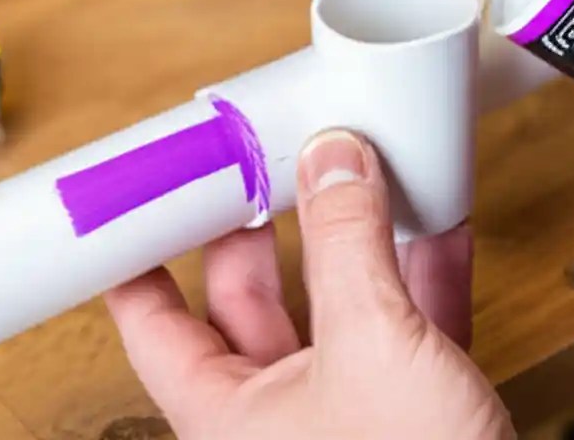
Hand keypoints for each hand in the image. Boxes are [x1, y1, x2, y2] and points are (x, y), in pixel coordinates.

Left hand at [105, 129, 512, 438]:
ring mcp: (347, 406)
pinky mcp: (411, 405)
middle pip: (247, 297)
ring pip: (336, 303)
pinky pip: (407, 322)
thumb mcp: (373, 345)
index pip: (153, 321)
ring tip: (356, 174)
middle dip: (263, 224)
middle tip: (266, 160)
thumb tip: (334, 164)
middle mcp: (277, 410)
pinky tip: (436, 224)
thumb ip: (350, 244)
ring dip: (354, 238)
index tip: (137, 193)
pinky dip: (422, 271)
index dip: (139, 254)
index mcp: (227, 413)